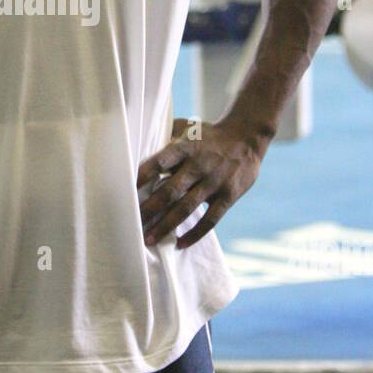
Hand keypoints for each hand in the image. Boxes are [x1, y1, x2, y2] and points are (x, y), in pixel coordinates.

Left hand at [137, 118, 262, 249]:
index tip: (125, 191)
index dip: (143, 176)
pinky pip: (210, 220)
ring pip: (186, 208)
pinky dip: (195, 234)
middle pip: (170, 190)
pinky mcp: (228, 196)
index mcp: (186, 148)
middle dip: (149, 209)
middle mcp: (199, 165)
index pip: (160, 162)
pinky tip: (180, 244)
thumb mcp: (187, 128)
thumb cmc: (209, 134)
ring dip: (166, 225)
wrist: (247, 137)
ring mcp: (214, 182)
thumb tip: (139, 144)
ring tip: (149, 239)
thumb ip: (166, 137)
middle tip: (132, 223)